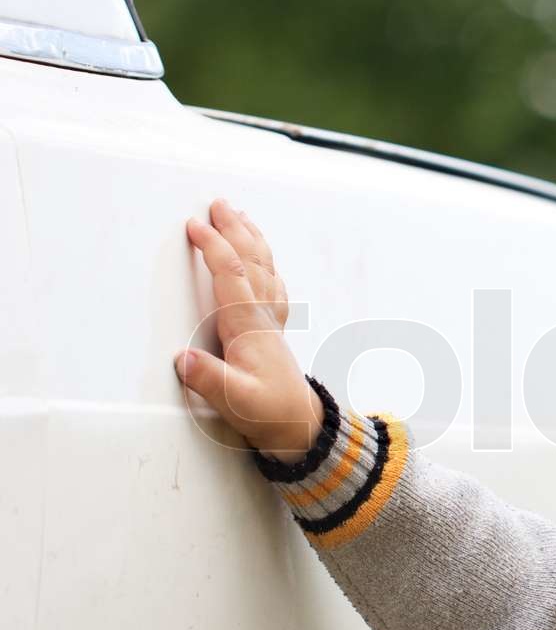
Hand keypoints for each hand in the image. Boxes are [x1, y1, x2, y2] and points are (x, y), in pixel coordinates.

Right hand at [174, 198, 324, 462]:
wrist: (298, 426)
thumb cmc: (268, 414)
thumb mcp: (235, 401)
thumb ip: (209, 379)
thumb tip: (182, 359)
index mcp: (249, 326)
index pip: (231, 275)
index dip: (213, 248)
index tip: (194, 226)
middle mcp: (262, 317)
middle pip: (249, 261)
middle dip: (233, 230)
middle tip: (218, 204)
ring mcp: (269, 321)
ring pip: (262, 268)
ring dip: (249, 238)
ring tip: (239, 215)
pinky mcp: (270, 329)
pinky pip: (269, 283)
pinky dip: (261, 261)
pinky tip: (260, 257)